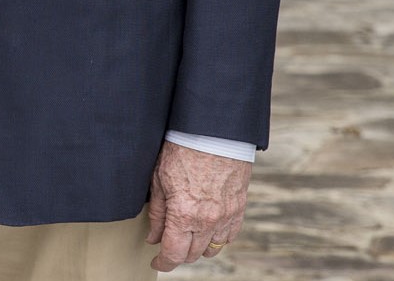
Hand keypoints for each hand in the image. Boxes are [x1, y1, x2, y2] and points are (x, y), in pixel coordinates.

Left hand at [145, 142, 251, 270]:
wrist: (214, 131)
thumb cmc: (183, 149)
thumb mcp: (159, 179)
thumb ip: (157, 213)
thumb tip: (154, 237)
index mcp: (184, 214)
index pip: (173, 254)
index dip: (163, 263)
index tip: (157, 262)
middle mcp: (207, 221)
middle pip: (192, 254)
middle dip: (178, 253)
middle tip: (168, 244)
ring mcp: (226, 216)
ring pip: (212, 249)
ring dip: (198, 247)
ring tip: (187, 236)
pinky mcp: (238, 208)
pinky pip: (229, 236)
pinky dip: (217, 238)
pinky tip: (207, 229)